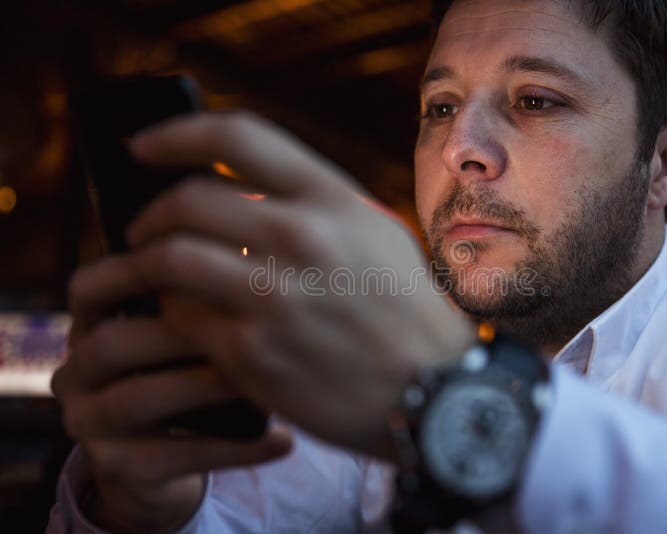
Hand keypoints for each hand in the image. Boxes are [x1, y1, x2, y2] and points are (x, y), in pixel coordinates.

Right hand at [52, 255, 292, 531]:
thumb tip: (252, 252)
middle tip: (250, 319)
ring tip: (264, 378)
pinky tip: (285, 439)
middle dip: (184, 331)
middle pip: (115, 344)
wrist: (167, 457)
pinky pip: (178, 456)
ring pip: (138, 400)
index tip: (217, 266)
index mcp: (89, 327)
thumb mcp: (188, 330)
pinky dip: (237, 448)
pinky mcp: (119, 469)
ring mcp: (89, 424)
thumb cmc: (191, 373)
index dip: (141, 274)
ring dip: (205, 386)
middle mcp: (76, 373)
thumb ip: (202, 294)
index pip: (91, 289)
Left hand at [118, 110, 474, 456]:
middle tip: (143, 229)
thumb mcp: (374, 231)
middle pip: (187, 200)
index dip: (176, 134)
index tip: (144, 147)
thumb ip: (312, 201)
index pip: (235, 137)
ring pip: (169, 259)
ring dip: (145, 262)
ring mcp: (273, 297)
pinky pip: (180, 318)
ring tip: (146, 270)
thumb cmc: (403, 307)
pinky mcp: (251, 353)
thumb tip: (238, 184)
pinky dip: (171, 312)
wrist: (431, 389)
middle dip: (151, 213)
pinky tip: (180, 315)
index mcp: (331, 199)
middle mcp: (300, 238)